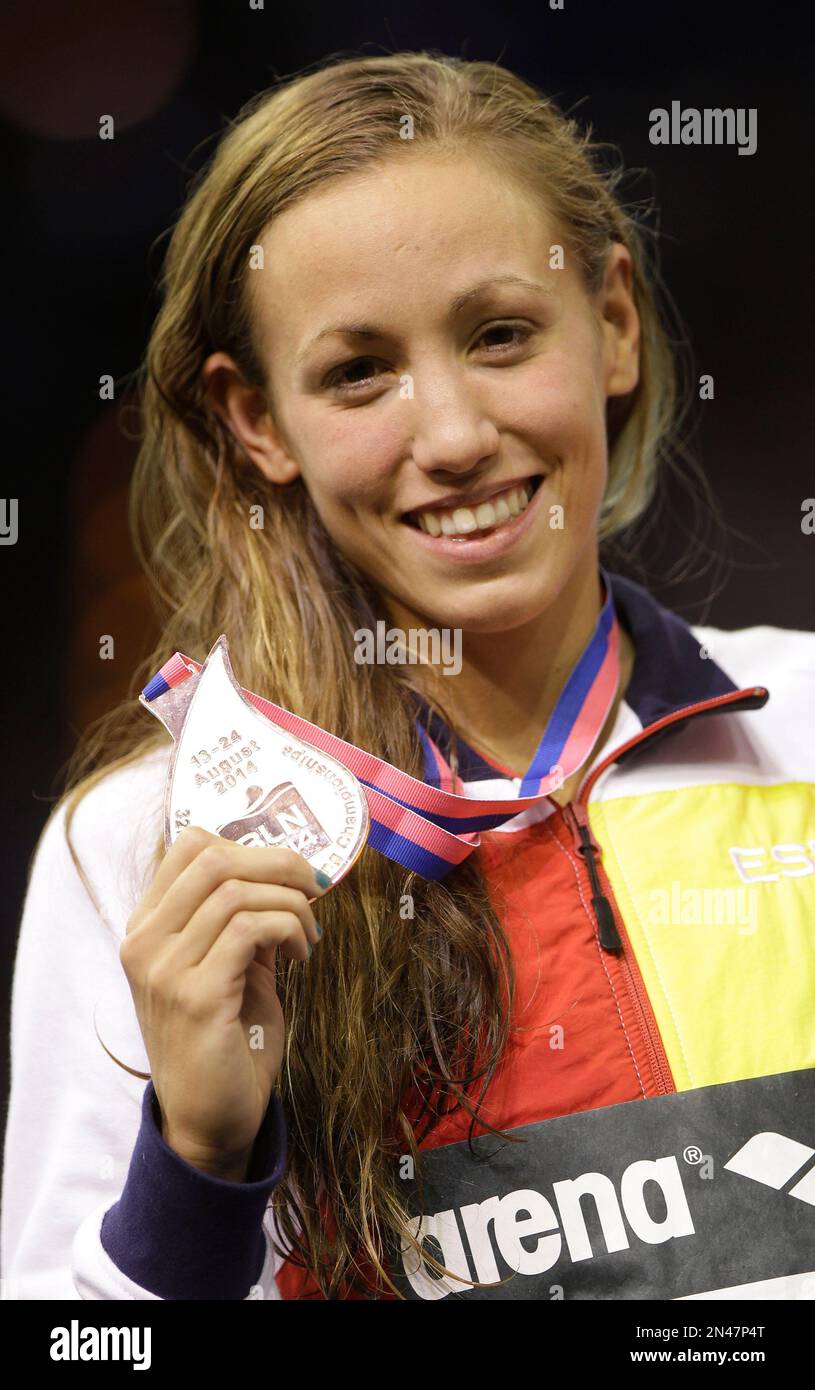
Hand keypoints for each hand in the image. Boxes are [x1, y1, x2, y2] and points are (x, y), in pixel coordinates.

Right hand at [120, 826, 323, 1174]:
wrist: (210, 1122)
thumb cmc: (226, 1043)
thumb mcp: (233, 968)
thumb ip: (245, 920)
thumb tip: (288, 875)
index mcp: (147, 927)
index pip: (188, 845)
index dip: (250, 846)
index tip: (290, 872)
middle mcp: (144, 942)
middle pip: (213, 857)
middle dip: (279, 862)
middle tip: (314, 888)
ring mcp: (163, 969)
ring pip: (237, 892)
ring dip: (291, 905)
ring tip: (309, 936)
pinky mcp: (195, 996)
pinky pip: (251, 930)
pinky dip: (289, 929)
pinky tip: (302, 955)